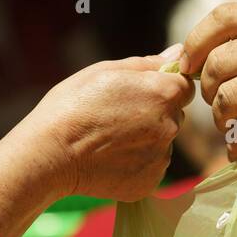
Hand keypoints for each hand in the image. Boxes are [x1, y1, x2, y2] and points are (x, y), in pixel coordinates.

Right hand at [24, 51, 192, 200]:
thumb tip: (178, 54)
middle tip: (119, 115)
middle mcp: (170, 126)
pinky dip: (137, 162)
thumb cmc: (74, 105)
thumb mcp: (107, 71)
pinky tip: (111, 158)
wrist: (52, 153)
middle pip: (175, 115)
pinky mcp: (151, 182)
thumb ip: (148, 64)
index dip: (164, 86)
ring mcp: (161, 157)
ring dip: (147, 138)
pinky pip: (152, 166)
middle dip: (156, 112)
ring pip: (163, 142)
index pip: (184, 86)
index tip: (140, 92)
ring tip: (111, 138)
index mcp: (163, 94)